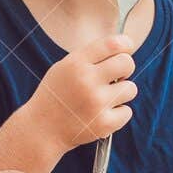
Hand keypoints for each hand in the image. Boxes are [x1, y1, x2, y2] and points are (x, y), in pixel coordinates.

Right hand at [26, 34, 136, 152]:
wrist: (42, 128)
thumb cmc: (56, 95)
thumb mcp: (64, 67)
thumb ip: (90, 57)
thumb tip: (124, 48)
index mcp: (76, 63)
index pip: (113, 44)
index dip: (125, 44)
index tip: (126, 48)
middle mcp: (87, 80)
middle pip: (127, 63)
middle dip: (125, 68)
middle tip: (116, 76)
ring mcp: (96, 103)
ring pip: (131, 89)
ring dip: (121, 93)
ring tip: (104, 98)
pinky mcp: (104, 124)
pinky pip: (127, 111)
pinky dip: (117, 114)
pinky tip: (101, 114)